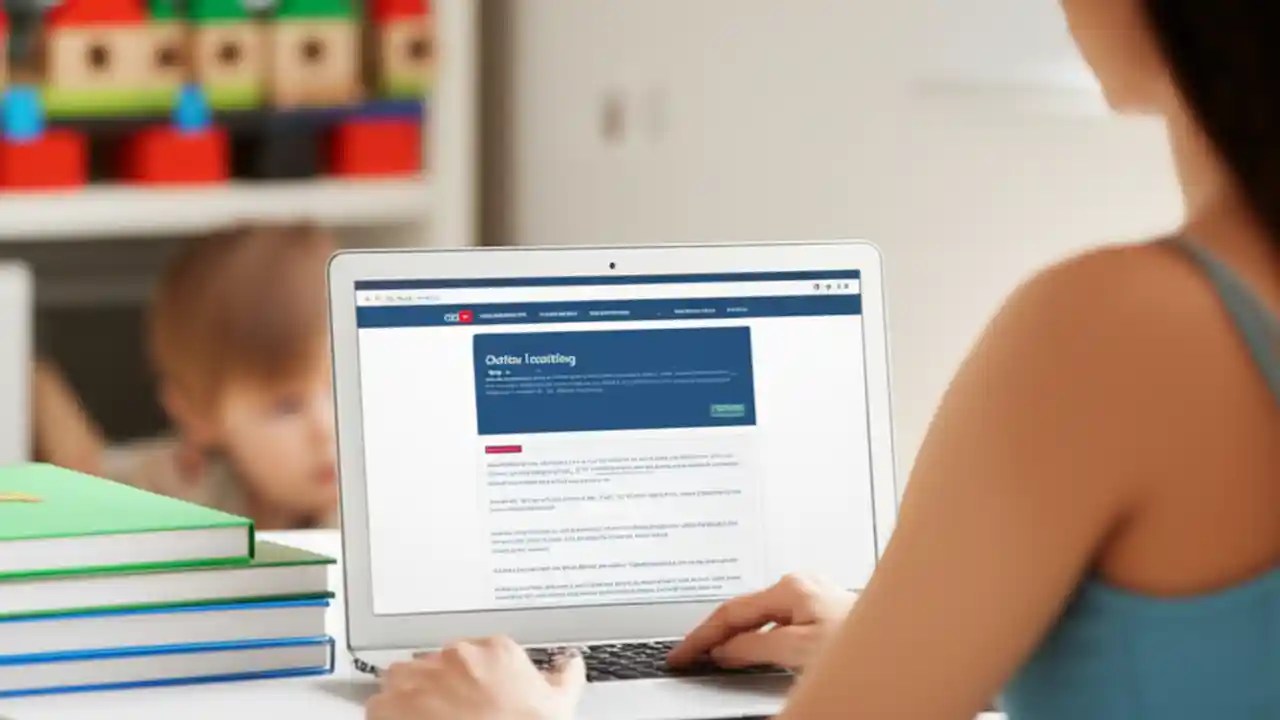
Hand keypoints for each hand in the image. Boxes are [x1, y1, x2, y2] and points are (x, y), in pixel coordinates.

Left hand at [367, 637, 584, 719]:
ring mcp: (419, 677)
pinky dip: (390, 716)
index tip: (480, 696)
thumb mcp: (559, 705)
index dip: (477, 678)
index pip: (481, 653)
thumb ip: (566, 676)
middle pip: (442, 663)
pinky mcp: (389, 704)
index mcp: (495, 650)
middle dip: (444, 685)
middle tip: (455, 713)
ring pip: (408, 678)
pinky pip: (381, 704)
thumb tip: (572, 663)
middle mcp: (455, 655)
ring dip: (414, 696)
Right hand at [668, 574, 854, 671]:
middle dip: (713, 634)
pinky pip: (777, 626)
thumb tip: (725, 649)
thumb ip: (756, 647)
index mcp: (790, 587)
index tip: (681, 655)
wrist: (910, 641)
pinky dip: (758, 640)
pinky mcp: (822, 614)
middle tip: (688, 655)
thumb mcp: (800, 649)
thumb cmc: (866, 640)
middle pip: (743, 613)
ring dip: (737, 637)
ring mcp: (812, 599)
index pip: (730, 612)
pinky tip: (753, 653)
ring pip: (760, 620)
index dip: (700, 637)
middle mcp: (800, 587)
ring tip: (713, 654)